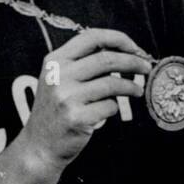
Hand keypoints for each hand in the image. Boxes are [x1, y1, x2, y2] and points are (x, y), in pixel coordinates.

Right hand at [13, 29, 152, 178]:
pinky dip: (115, 107)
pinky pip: (109, 106)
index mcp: (54, 60)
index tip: (134, 48)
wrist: (38, 146)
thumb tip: (123, 51)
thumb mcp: (59, 78)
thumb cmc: (56, 110)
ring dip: (131, 86)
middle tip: (145, 68)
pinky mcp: (76, 118)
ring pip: (112, 83)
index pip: (91, 37)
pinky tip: (111, 110)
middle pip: (106, 59)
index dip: (118, 39)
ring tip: (137, 90)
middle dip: (133, 62)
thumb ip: (83, 63)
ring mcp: (66, 97)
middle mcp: (58, 75)